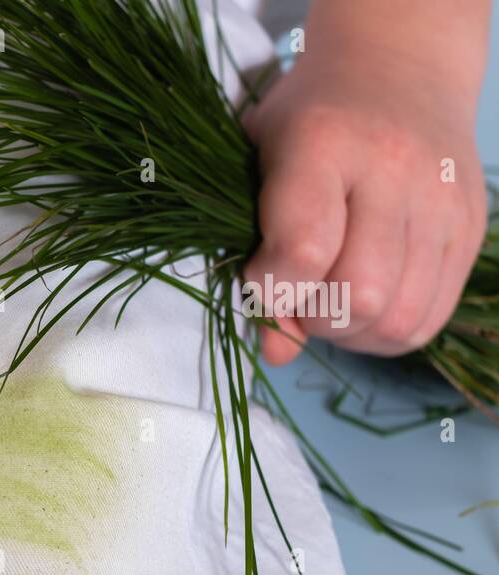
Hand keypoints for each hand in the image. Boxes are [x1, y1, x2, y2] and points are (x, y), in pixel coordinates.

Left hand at [243, 0, 490, 364]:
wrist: (396, 69)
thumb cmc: (308, 123)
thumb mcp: (260, 168)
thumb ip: (257, 258)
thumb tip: (276, 353)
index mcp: (325, 145)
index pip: (305, 250)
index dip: (273, 289)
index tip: (260, 277)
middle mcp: (394, 171)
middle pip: (359, 296)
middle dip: (314, 318)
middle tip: (299, 294)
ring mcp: (442, 201)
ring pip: (397, 318)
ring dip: (351, 333)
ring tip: (330, 302)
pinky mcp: (470, 228)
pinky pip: (431, 318)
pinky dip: (387, 332)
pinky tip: (364, 306)